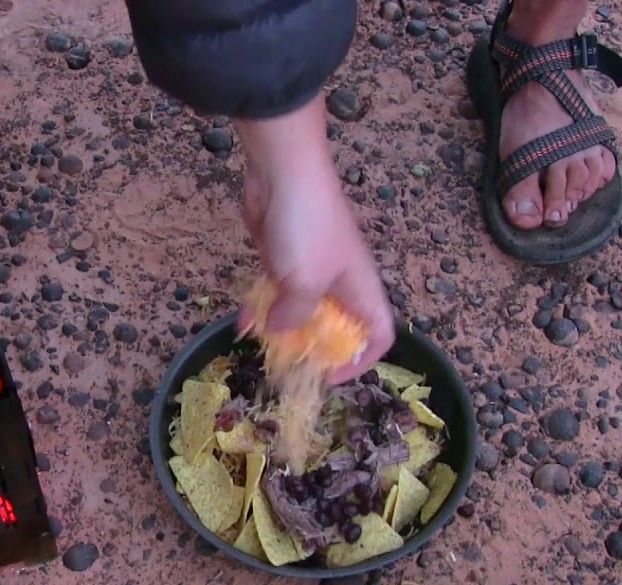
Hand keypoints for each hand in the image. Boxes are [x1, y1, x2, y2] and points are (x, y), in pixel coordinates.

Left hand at [232, 97, 395, 383]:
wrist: (283, 172)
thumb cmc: (306, 227)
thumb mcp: (304, 282)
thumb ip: (295, 316)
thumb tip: (281, 332)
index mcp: (360, 289)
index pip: (380, 334)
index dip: (363, 360)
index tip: (331, 375)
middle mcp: (341, 282)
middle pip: (338, 327)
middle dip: (316, 349)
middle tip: (290, 366)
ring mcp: (311, 267)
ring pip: (302, 310)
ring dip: (284, 329)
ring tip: (263, 349)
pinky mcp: (284, 255)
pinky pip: (276, 291)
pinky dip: (261, 307)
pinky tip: (241, 324)